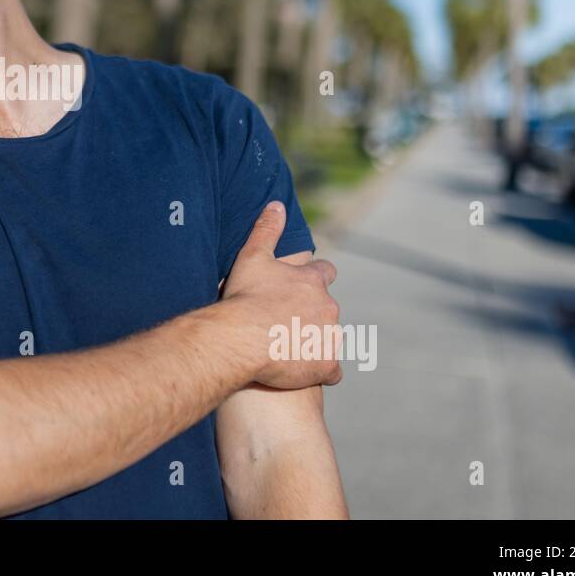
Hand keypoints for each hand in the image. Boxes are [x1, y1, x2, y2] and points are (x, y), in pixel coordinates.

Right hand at [220, 201, 342, 388]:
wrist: (242, 338)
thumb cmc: (245, 297)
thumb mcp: (252, 256)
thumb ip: (267, 229)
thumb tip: (277, 204)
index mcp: (313, 281)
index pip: (326, 272)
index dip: (315, 279)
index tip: (302, 286)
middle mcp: (329, 307)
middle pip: (328, 308)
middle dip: (312, 313)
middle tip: (286, 321)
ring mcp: (330, 338)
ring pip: (330, 338)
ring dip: (316, 341)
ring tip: (290, 348)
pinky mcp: (326, 365)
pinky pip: (332, 370)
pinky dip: (322, 370)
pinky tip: (305, 372)